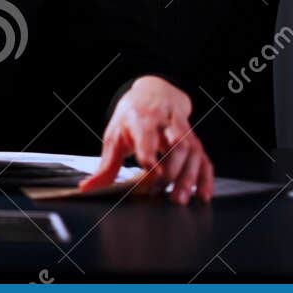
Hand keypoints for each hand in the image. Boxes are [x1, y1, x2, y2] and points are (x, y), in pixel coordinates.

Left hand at [80, 75, 213, 203]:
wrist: (153, 94)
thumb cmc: (130, 119)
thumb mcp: (113, 138)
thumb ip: (104, 167)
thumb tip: (87, 188)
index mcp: (140, 119)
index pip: (146, 135)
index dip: (149, 152)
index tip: (150, 171)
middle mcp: (165, 122)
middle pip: (175, 144)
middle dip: (171, 171)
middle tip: (163, 193)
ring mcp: (183, 130)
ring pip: (192, 151)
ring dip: (188, 176)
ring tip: (180, 199)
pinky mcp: (195, 139)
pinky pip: (205, 158)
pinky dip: (205, 177)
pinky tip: (202, 195)